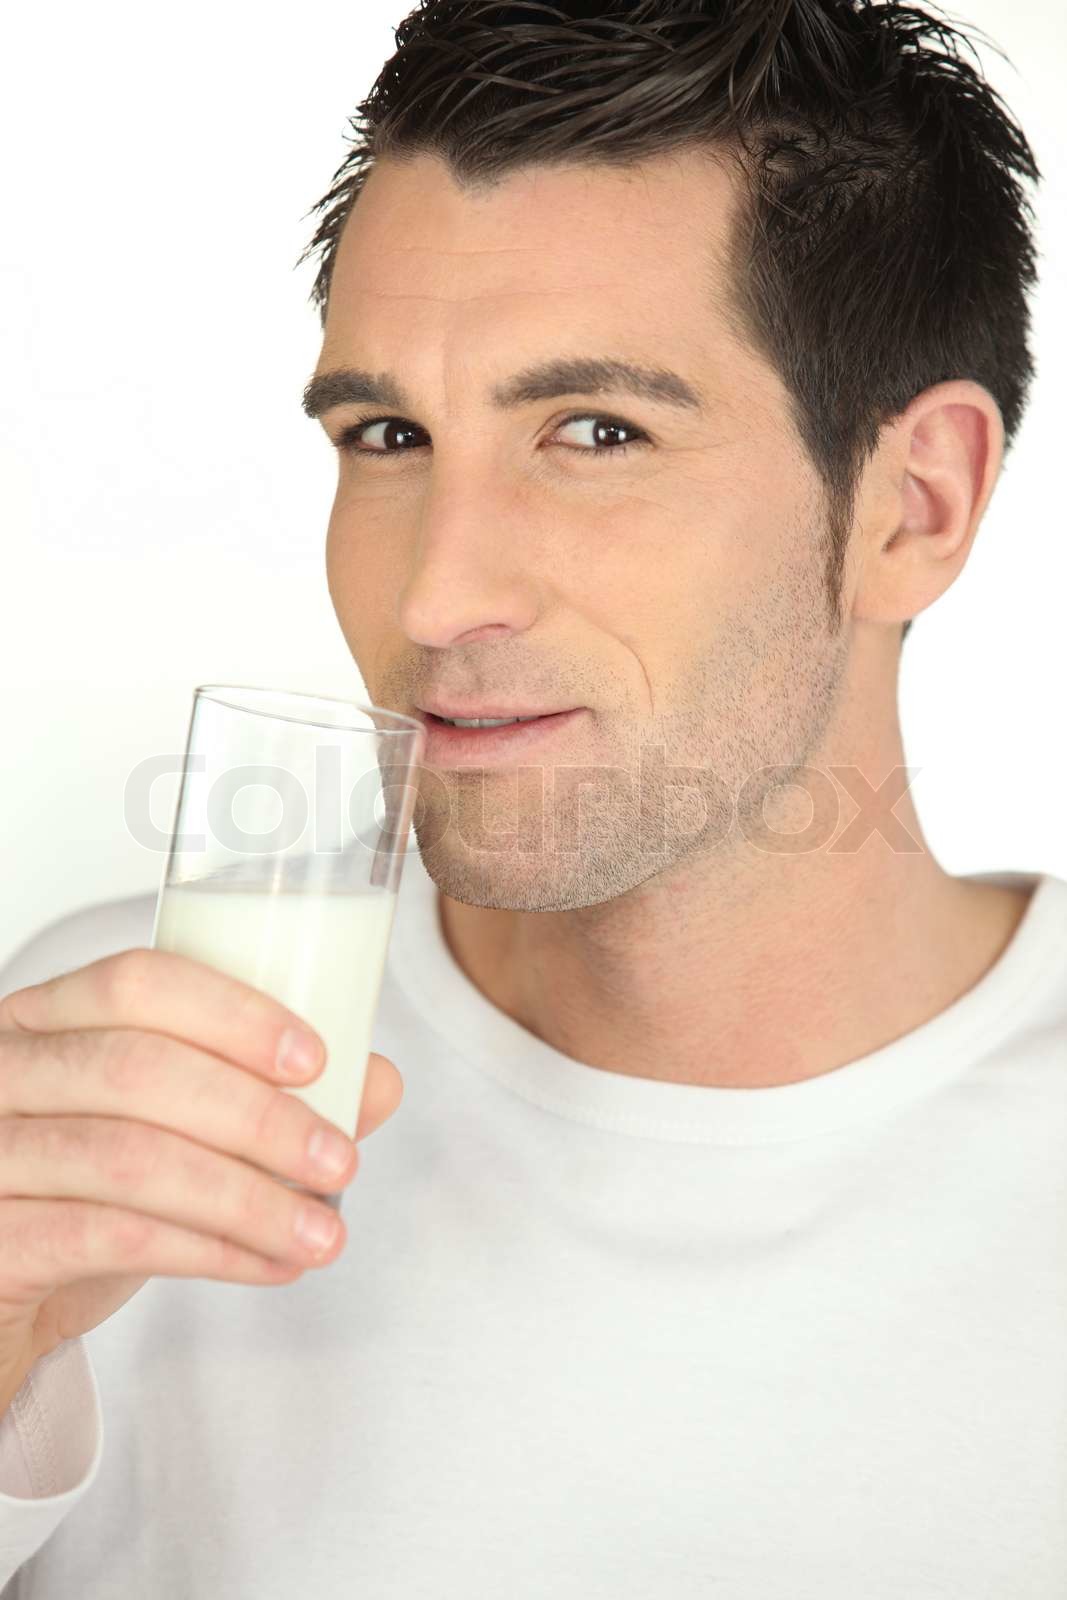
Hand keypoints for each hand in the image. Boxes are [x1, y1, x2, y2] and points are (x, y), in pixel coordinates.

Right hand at [0, 947, 403, 1413]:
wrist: (6, 1295)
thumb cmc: (90, 1191)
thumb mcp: (175, 1131)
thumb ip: (271, 1096)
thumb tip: (377, 1081)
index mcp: (49, 1017)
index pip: (135, 983)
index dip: (231, 1014)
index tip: (316, 1058)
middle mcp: (6, 1071)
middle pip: (137, 1069)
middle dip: (257, 1117)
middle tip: (338, 1159)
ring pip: (129, 1159)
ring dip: (247, 1198)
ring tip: (322, 1231)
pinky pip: (108, 1238)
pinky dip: (208, 1253)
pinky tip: (268, 1264)